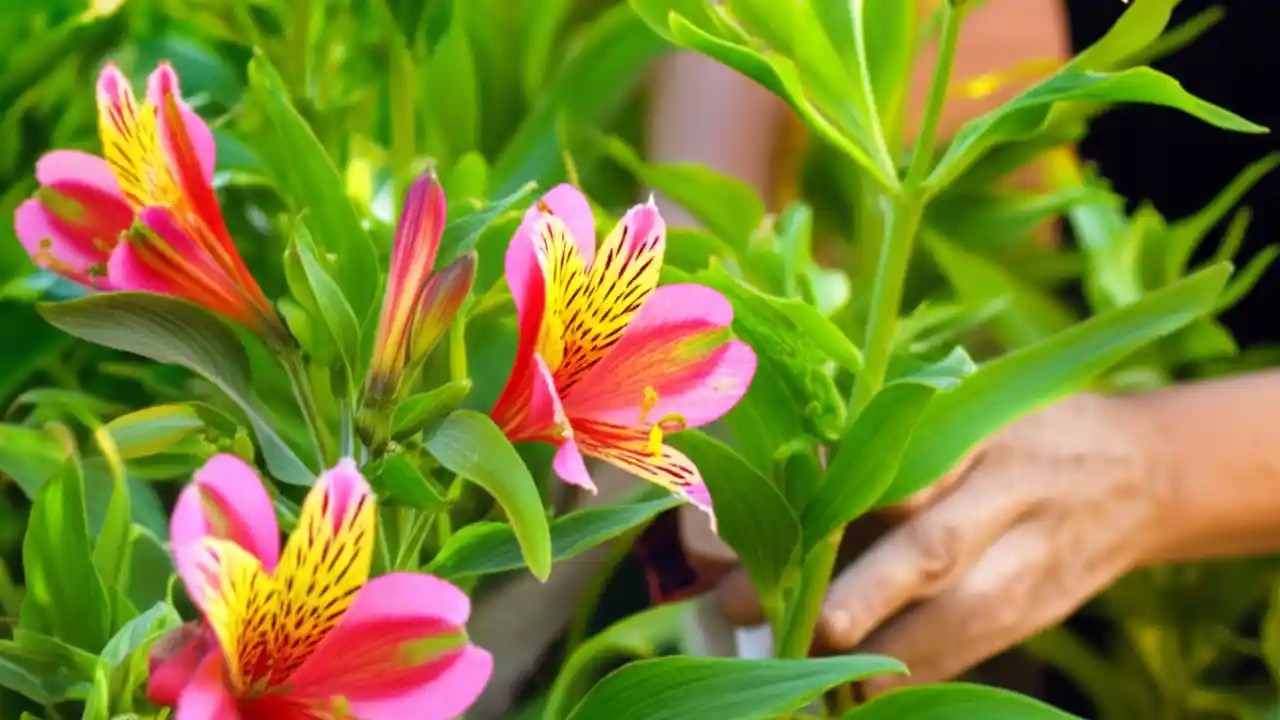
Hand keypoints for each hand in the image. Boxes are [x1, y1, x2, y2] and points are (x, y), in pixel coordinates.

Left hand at [684, 393, 1173, 693]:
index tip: (780, 527)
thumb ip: (894, 444)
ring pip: (952, 623)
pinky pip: (964, 656)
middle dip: (855, 594)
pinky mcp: (1034, 618)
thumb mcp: (969, 410)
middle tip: (776, 617)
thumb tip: (794, 482)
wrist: (1142, 477)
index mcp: (986, 438)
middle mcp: (1013, 505)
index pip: (910, 472)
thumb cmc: (1026, 429)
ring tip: (800, 664)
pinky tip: (850, 688)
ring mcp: (1031, 569)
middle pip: (932, 553)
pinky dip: (908, 677)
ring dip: (873, 653)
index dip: (841, 504)